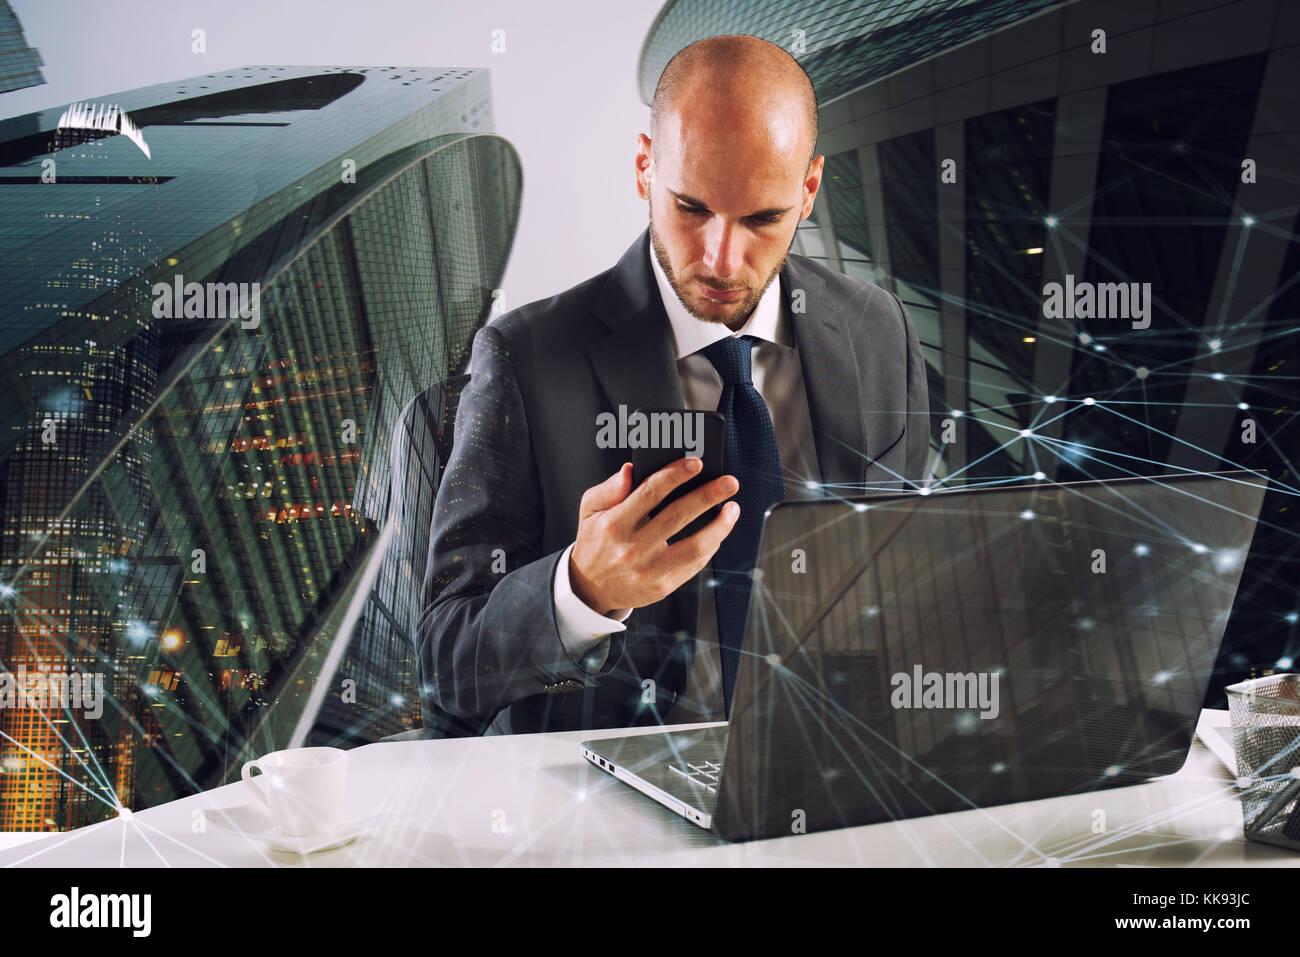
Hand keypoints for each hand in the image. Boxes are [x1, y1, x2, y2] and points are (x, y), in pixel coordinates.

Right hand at [569, 458, 739, 614]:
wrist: (590, 587)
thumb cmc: (595, 541)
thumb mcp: (589, 510)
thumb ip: (609, 489)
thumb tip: (631, 470)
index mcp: (615, 523)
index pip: (650, 492)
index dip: (675, 475)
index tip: (697, 463)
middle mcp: (633, 548)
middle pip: (678, 516)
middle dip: (708, 496)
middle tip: (730, 482)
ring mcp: (649, 570)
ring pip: (694, 547)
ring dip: (719, 527)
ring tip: (732, 508)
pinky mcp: (662, 587)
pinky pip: (694, 565)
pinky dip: (710, 546)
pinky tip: (718, 531)